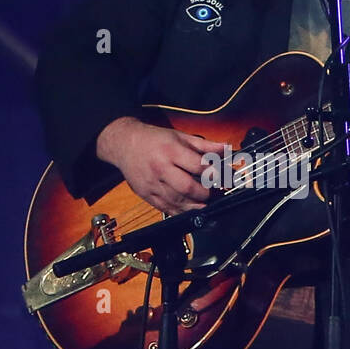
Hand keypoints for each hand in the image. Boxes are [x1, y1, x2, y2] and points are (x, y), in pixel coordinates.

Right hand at [96, 117, 214, 212]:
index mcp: (171, 151)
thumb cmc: (154, 140)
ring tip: (206, 203)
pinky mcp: (147, 195)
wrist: (124, 145)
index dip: (214, 174)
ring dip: (196, 206)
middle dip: (206, 194)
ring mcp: (153, 184)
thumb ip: (205, 145)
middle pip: (188, 188)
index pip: (198, 167)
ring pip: (178, 202)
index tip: (222, 177)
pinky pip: (166, 209)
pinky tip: (190, 210)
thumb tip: (226, 149)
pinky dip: (181, 212)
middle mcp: (161, 169)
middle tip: (214, 192)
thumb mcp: (180, 136)